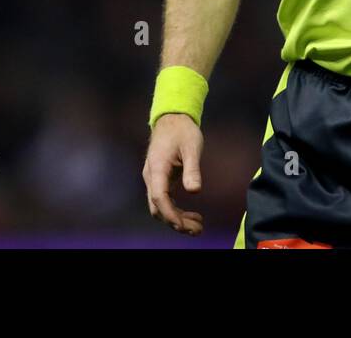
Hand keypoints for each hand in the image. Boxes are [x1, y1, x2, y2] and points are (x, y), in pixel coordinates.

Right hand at [143, 113, 204, 234]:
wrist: (172, 118)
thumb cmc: (183, 131)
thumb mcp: (192, 147)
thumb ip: (192, 169)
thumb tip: (194, 191)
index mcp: (157, 168)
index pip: (160, 198)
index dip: (171, 214)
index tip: (184, 226)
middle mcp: (152, 176)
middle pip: (158, 208)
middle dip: (176, 222)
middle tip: (198, 230)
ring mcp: (154, 179)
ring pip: (161, 207)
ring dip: (177, 219)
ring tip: (198, 226)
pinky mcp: (160, 180)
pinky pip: (165, 201)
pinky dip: (176, 211)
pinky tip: (192, 216)